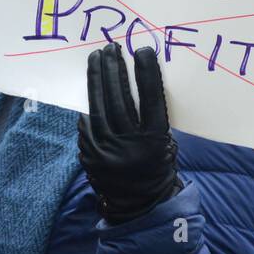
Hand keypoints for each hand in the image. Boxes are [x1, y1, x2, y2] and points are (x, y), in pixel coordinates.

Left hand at [78, 44, 180, 224]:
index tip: (142, 50)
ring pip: (99, 107)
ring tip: (97, 57)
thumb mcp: (166, 143)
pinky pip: (87, 122)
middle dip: (115, 69)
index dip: (146, 73)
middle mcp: (129, 146)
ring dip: (97, 78)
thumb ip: (154, 116)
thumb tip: (139, 78)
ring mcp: (106, 152)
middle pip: (119, 99)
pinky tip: (91, 85)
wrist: (138, 205)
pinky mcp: (89, 155)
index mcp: (155, 142)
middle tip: (112, 47)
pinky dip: (89, 102)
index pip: (150, 100)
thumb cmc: (157, 166)